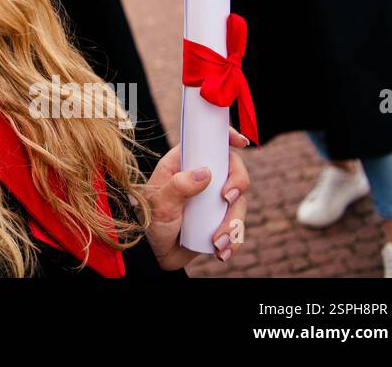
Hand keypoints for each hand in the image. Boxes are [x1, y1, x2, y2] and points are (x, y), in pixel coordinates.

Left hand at [142, 126, 250, 269]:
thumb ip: (178, 187)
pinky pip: (237, 226)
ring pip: (239, 202)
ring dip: (233, 223)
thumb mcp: (159, 204)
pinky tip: (221, 251)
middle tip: (228, 199)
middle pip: (233, 170)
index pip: (206, 143)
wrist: (156, 253)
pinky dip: (234, 239)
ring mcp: (212, 200)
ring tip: (217, 241)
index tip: (241, 142)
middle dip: (238, 184)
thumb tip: (205, 172)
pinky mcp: (220, 219)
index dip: (226, 138)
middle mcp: (201, 178)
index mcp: (182, 165)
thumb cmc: (150, 222)